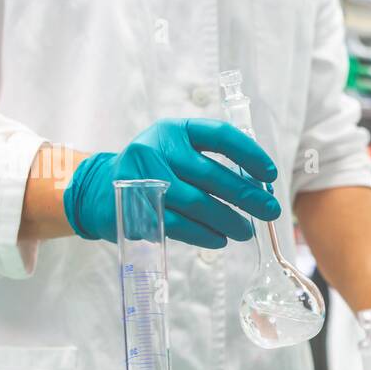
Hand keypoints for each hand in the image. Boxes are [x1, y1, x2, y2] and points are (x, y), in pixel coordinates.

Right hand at [64, 118, 280, 247]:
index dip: (249, 155)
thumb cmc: (154, 170)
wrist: (100, 189)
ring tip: (245, 231)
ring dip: (229, 220)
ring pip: (198, 203)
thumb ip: (212, 164)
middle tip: (270, 211)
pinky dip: (205, 235)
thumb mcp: (177, 152)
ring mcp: (145, 179)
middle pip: (212, 175)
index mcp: (175, 130)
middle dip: (247, 196)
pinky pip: (180, 225)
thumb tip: (260, 189)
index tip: (270, 174)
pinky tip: (220, 239)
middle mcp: (157, 149)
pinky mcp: (137, 208)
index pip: (220, 136)